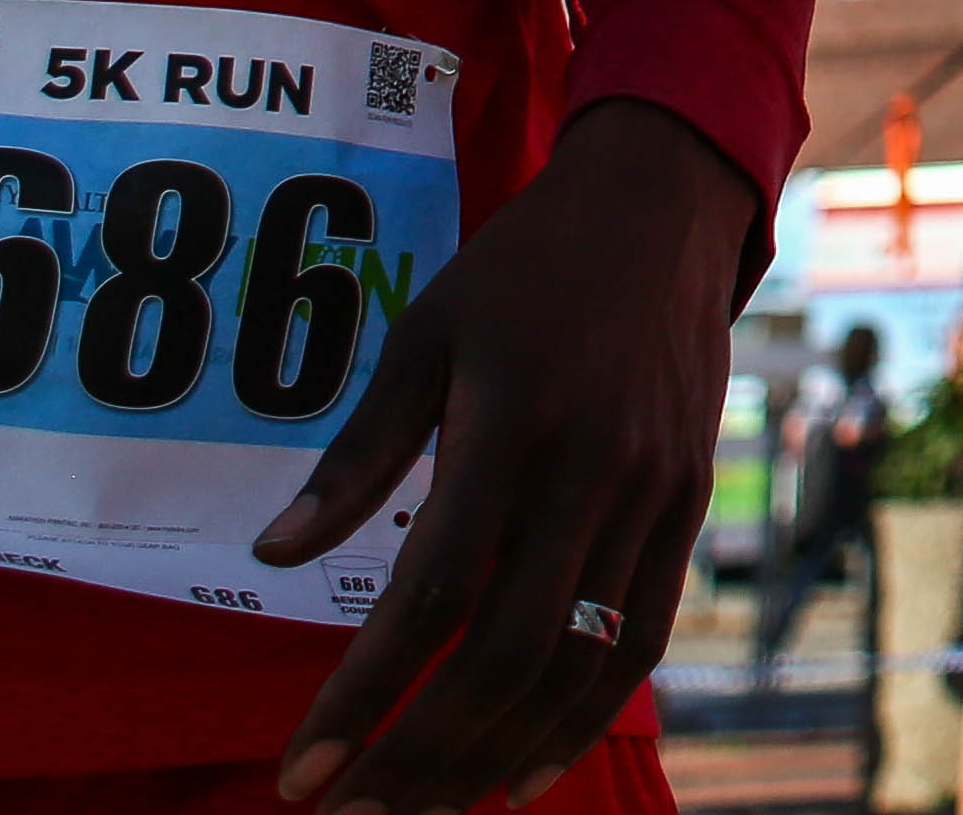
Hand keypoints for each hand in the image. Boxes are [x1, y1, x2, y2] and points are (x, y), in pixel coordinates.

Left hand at [262, 100, 754, 814]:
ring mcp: (651, 494)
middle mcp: (591, 469)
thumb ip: (358, 456)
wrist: (661, 208)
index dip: (364, 695)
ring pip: (578, 663)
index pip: (433, 593)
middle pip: (507, 652)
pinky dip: (584, 719)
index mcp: (512, 423)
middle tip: (348, 814)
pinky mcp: (687, 507)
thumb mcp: (423, 335)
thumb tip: (275, 559)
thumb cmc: (522, 270)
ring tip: (419, 808)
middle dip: (419, 753)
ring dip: (493, 754)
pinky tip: (522, 774)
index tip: (303, 770)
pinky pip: (642, 639)